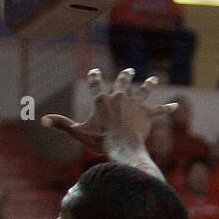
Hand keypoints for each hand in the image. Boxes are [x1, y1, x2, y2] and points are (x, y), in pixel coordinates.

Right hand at [42, 68, 176, 153]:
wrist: (121, 146)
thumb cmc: (99, 141)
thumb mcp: (78, 132)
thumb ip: (61, 124)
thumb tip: (41, 120)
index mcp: (102, 100)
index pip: (96, 85)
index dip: (94, 78)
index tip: (93, 72)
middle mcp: (119, 97)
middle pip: (122, 83)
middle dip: (124, 76)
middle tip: (127, 71)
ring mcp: (134, 105)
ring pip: (142, 91)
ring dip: (147, 84)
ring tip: (153, 79)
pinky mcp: (146, 115)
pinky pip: (158, 111)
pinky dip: (167, 109)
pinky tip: (176, 106)